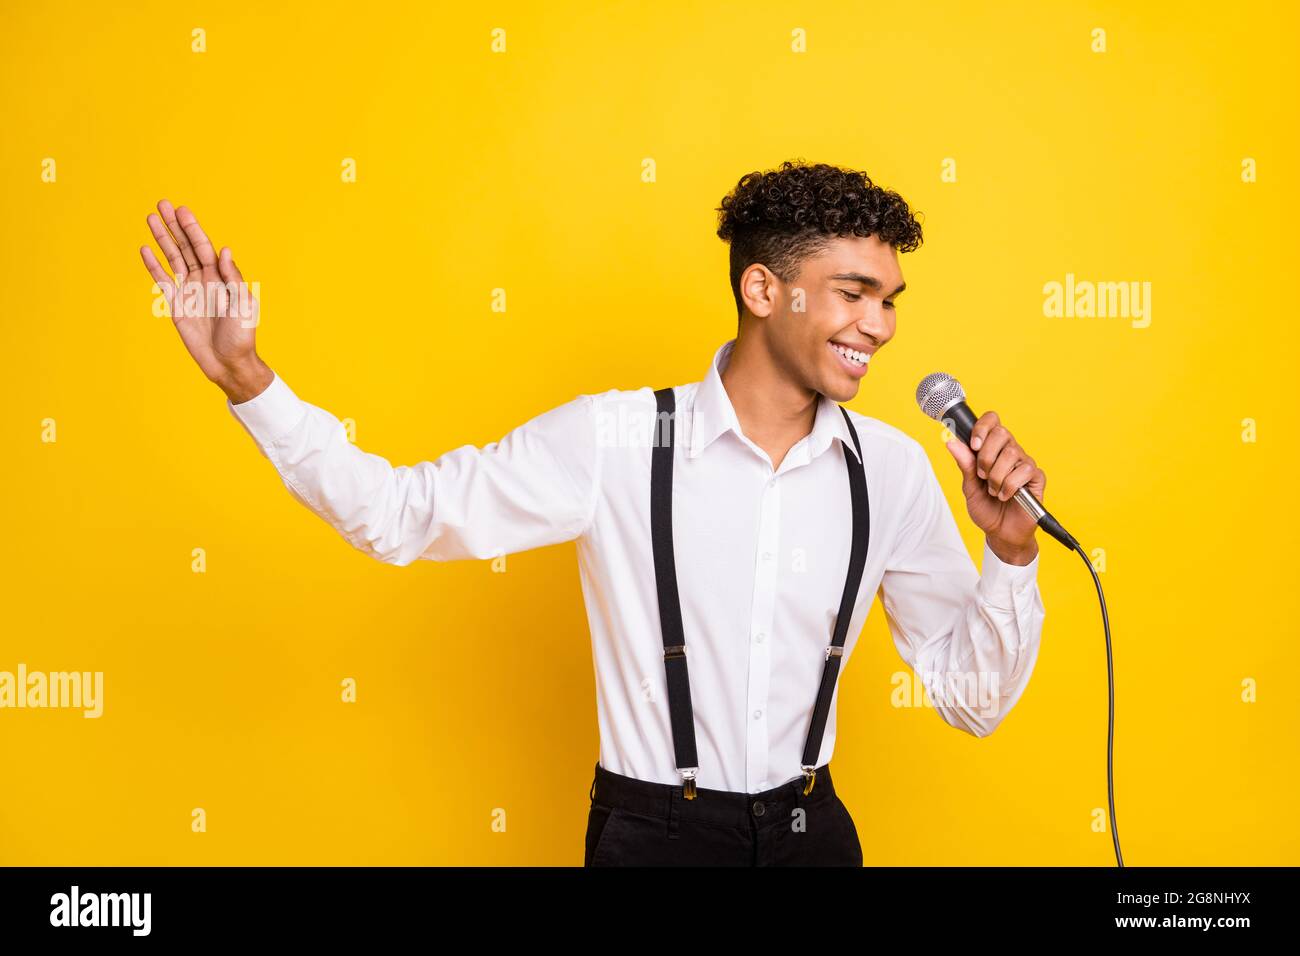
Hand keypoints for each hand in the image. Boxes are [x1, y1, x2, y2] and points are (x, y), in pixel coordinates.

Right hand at [138, 200, 272, 402]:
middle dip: (174, 226)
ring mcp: (189, 291)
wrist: (229, 363)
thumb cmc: (242, 336)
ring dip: (162, 239)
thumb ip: (233, 278)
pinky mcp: (176, 305)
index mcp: (222, 278)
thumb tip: (224, 250)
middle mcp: (205, 280)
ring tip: (151, 218)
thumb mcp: (244, 305)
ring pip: (173, 259)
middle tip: (161, 203)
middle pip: (186, 247)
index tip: (181, 210)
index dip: (193, 229)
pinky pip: (163, 281)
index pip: (203, 247)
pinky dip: (154, 266)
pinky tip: (145, 249)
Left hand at [944, 411, 1045, 563]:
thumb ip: (964, 464)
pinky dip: (1009, 486)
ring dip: (996, 476)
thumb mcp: (969, 486)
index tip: (974, 445)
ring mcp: (1024, 463)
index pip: (992, 421)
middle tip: (982, 475)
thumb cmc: (986, 508)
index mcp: (993, 449)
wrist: (1000, 532)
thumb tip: (951, 442)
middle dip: (986, 456)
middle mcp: (1010, 451)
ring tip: (993, 491)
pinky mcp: (1036, 477)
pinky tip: (1006, 496)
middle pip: (1002, 433)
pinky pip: (1024, 471)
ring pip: (1011, 454)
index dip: (983, 427)